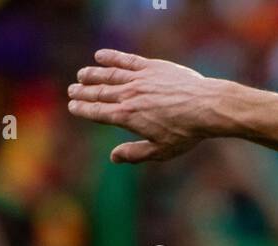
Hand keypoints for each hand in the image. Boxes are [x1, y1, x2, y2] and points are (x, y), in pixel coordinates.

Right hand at [67, 50, 227, 163]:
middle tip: (72, 90)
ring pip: (108, 75)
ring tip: (82, 74)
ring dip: (92, 74)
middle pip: (99, 92)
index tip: (73, 107)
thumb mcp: (160, 150)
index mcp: (127, 117)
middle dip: (83, 92)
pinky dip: (111, 58)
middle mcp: (128, 96)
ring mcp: (139, 79)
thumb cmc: (186, 133)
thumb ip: (135, 153)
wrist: (206, 107)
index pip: (97, 112)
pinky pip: (126, 60)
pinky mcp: (151, 67)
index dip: (83, 109)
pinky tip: (100, 56)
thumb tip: (113, 158)